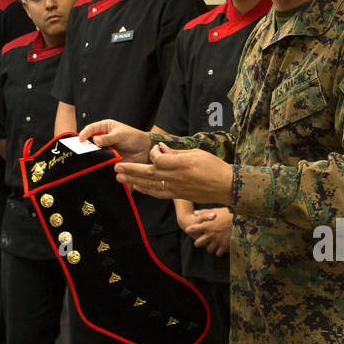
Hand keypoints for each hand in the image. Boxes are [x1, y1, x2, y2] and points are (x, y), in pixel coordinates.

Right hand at [77, 119, 149, 162]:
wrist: (145, 151)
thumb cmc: (134, 138)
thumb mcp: (121, 134)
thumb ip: (108, 138)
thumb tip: (95, 140)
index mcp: (104, 128)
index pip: (91, 129)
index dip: (84, 133)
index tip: (80, 139)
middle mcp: (103, 140)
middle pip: (90, 143)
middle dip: (87, 148)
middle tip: (84, 152)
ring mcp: (105, 150)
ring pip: (95, 154)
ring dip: (94, 157)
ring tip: (92, 160)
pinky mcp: (109, 160)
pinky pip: (102, 163)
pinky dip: (101, 165)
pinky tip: (99, 166)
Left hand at [116, 142, 232, 205]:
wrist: (227, 187)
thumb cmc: (215, 168)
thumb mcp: (197, 154)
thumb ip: (177, 153)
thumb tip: (161, 148)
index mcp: (182, 164)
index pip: (158, 158)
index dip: (153, 153)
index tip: (156, 149)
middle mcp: (177, 178)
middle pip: (149, 173)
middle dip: (131, 169)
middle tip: (116, 166)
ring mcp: (176, 188)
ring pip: (150, 185)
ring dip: (133, 181)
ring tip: (120, 176)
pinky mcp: (178, 195)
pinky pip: (158, 193)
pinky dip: (146, 190)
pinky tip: (136, 187)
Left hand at [185, 207, 232, 255]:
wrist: (243, 220)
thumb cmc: (230, 214)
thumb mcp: (217, 211)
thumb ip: (205, 212)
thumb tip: (195, 212)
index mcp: (207, 225)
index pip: (193, 229)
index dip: (191, 230)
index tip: (192, 231)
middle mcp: (211, 234)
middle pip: (198, 244)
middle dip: (199, 243)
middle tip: (203, 241)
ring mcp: (218, 241)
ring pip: (209, 249)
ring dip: (210, 247)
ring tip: (214, 244)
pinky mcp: (225, 246)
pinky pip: (218, 253)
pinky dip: (219, 251)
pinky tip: (221, 247)